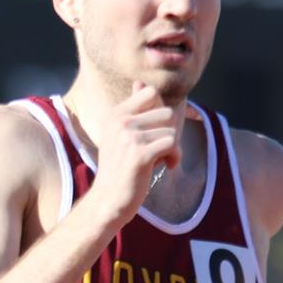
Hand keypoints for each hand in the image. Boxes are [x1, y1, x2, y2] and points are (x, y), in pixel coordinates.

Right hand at [85, 83, 182, 223]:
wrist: (108, 200)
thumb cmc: (120, 168)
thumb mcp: (122, 134)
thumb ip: (134, 108)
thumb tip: (140, 82)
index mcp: (116, 115)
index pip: (151, 92)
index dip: (160, 111)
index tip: (154, 130)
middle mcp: (120, 122)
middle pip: (166, 112)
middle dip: (168, 132)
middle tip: (158, 149)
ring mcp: (129, 138)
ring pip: (171, 131)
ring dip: (172, 148)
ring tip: (159, 160)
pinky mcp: (140, 155)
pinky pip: (172, 145)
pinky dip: (175, 158)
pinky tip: (166, 167)